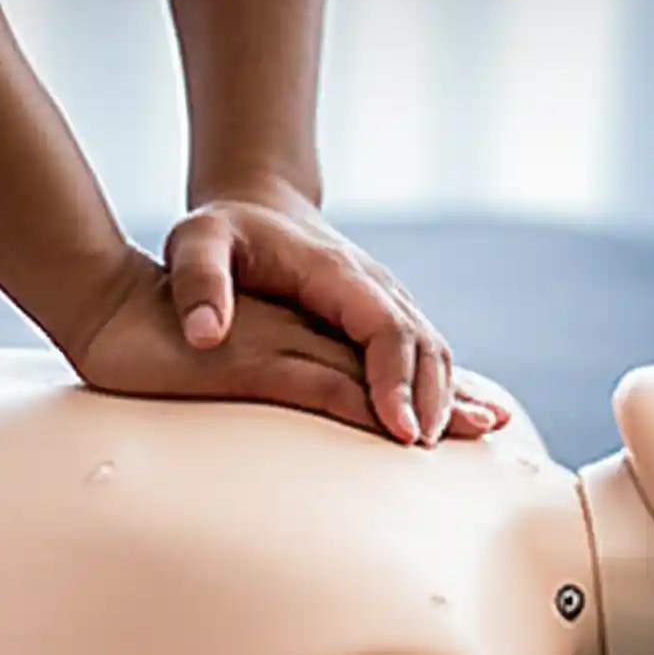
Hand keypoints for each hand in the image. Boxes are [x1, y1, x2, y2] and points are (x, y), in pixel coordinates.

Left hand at [69, 249, 502, 443]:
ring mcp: (384, 300)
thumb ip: (199, 281)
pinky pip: (424, 354)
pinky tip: (456, 424)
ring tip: (442, 446)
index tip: (398, 429)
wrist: (257, 204)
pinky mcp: (382, 316)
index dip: (395, 379)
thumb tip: (202, 336)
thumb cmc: (223, 229)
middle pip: (423, 344)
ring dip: (446, 397)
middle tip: (421, 451)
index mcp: (336, 273)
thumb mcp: (197, 242)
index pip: (384, 328)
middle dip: (432, 397)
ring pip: (432, 350)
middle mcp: (373, 285)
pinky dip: (445, 388)